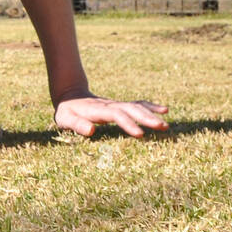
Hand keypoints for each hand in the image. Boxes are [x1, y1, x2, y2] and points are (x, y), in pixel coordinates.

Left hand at [53, 92, 168, 137]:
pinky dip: (151, 107)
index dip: (128, 124)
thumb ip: (76, 124)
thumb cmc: (67, 112)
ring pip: (137, 107)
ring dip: (152, 114)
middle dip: (147, 118)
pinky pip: (138, 105)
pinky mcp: (120, 106)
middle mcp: (110, 105)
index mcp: (98, 110)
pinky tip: (164, 110)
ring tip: (166, 124)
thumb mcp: (65, 119)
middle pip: (131, 110)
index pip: (116, 115)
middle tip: (162, 127)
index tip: (140, 135)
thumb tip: (91, 131)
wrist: (70, 96)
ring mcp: (117, 104)